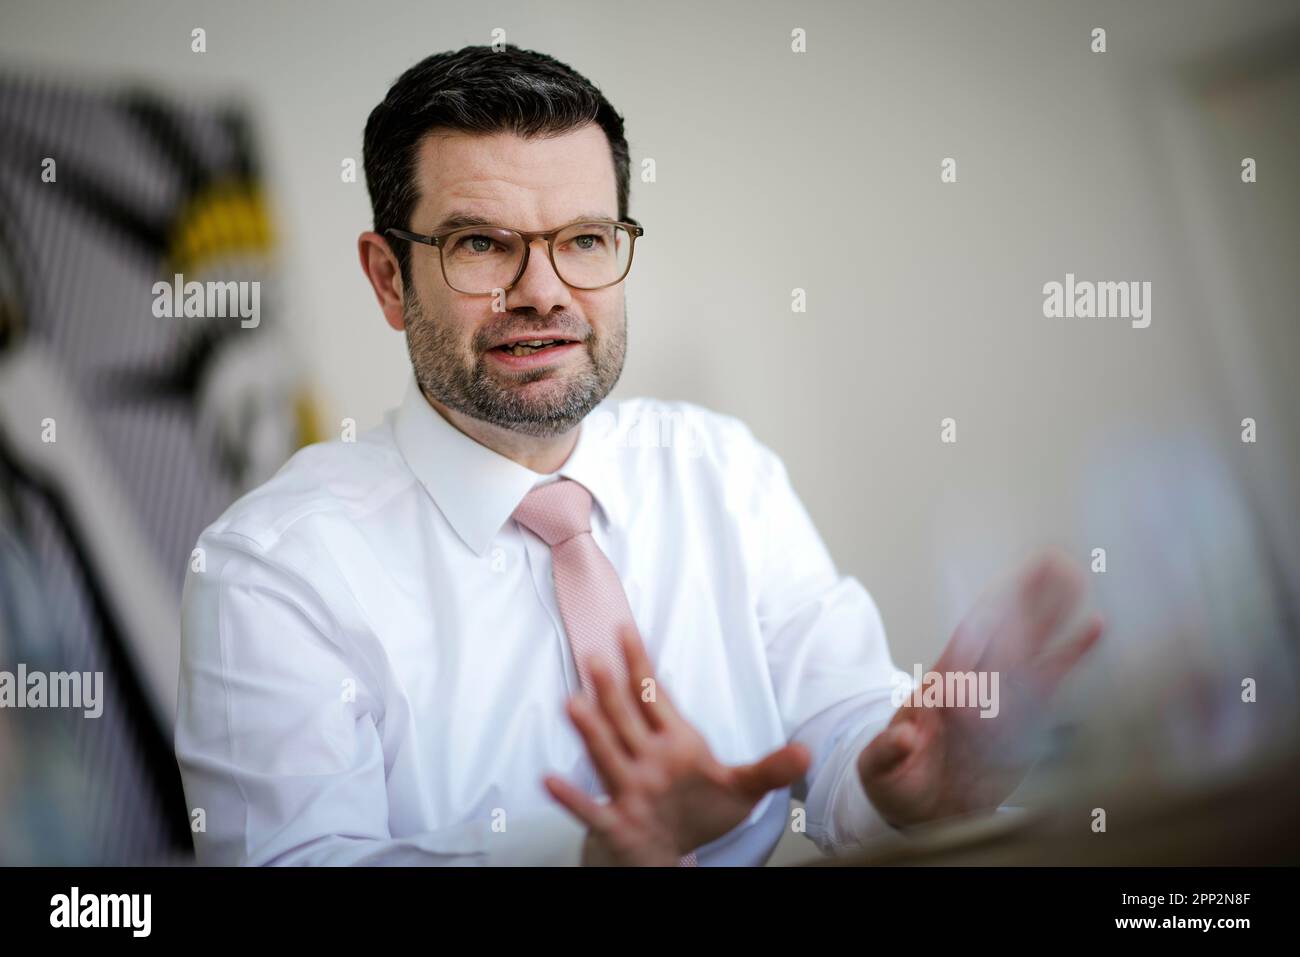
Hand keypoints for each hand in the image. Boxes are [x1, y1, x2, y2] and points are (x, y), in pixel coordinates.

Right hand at [544, 626, 809, 865]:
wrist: (669, 852)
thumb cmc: (700, 810)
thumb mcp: (742, 789)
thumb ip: (771, 769)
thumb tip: (809, 752)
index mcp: (675, 742)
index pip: (654, 697)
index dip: (640, 664)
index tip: (626, 630)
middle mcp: (646, 759)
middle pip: (626, 718)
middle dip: (612, 689)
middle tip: (595, 655)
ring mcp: (629, 789)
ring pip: (608, 754)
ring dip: (591, 731)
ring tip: (573, 704)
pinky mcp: (618, 822)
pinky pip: (592, 808)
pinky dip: (573, 797)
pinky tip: (550, 781)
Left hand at [858, 547, 1103, 828]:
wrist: (922, 811)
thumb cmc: (897, 783)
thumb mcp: (880, 770)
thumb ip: (889, 753)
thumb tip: (904, 736)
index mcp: (937, 688)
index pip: (963, 650)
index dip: (984, 627)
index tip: (1004, 600)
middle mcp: (973, 684)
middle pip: (1003, 635)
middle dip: (1026, 601)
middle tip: (1051, 561)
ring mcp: (1001, 697)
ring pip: (1031, 648)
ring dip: (1051, 614)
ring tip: (1074, 576)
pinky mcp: (1025, 718)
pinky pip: (1051, 682)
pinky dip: (1071, 655)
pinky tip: (1094, 628)